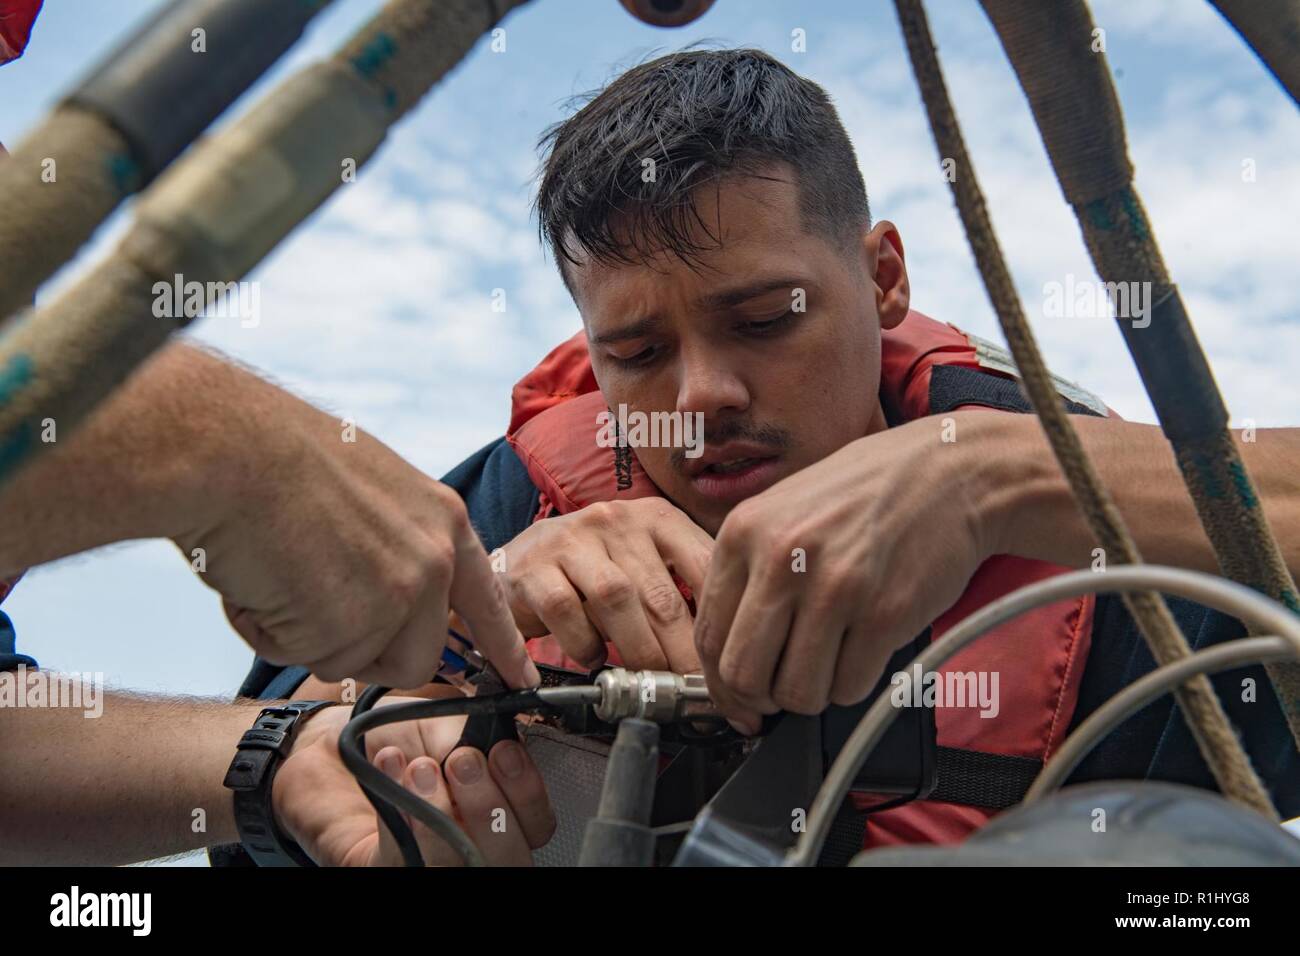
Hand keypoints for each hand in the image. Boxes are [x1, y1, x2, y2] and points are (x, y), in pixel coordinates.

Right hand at [172, 390, 538, 691]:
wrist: (231, 451)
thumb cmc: (282, 459)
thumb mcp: (376, 489)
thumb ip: (402, 542)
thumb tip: (395, 593)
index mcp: (444, 522)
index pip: (487, 598)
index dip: (503, 646)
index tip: (520, 680)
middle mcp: (433, 563)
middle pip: (417, 659)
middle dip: (365, 652)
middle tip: (315, 609)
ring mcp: (394, 599)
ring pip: (352, 663)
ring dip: (307, 636)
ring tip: (280, 571)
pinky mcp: (347, 629)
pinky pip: (301, 657)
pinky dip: (268, 631)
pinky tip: (257, 577)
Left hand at [274, 689, 554, 865]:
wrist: (325, 748)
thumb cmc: (392, 738)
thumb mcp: (447, 725)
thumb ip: (483, 734)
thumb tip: (513, 731)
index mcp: (496, 811)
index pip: (535, 824)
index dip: (527, 792)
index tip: (503, 751)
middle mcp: (470, 846)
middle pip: (509, 857)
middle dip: (489, 805)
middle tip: (460, 761)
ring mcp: (430, 865)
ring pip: (460, 865)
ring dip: (442, 811)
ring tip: (419, 766)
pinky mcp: (385, 871)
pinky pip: (406, 859)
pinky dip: (402, 812)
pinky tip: (391, 767)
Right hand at [501, 498, 713, 672]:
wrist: (521, 558)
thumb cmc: (595, 571)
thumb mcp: (645, 565)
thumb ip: (682, 593)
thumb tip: (722, 647)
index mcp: (655, 517)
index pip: (702, 564)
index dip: (719, 619)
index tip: (725, 661)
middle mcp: (616, 520)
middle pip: (661, 594)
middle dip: (682, 652)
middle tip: (694, 689)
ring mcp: (572, 541)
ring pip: (617, 598)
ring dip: (638, 650)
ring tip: (647, 679)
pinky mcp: (534, 568)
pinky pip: (566, 611)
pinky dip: (585, 645)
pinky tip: (594, 659)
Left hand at [694, 412, 994, 731]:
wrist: (949, 473)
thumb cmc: (864, 494)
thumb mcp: (782, 511)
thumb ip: (747, 574)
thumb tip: (724, 659)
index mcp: (743, 531)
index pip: (708, 637)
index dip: (722, 683)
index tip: (740, 698)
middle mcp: (781, 559)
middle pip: (743, 675)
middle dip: (763, 697)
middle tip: (785, 688)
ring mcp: (834, 588)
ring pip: (796, 693)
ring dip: (812, 693)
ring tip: (830, 663)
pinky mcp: (884, 614)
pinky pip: (848, 687)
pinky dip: (853, 684)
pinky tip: (863, 651)